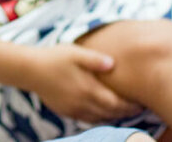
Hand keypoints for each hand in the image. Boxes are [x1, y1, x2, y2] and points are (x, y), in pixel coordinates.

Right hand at [26, 44, 141, 122]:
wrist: (30, 70)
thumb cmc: (54, 58)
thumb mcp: (75, 53)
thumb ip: (95, 59)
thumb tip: (113, 64)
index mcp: (88, 89)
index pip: (115, 104)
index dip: (130, 106)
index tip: (141, 103)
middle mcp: (83, 103)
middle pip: (110, 114)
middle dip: (125, 113)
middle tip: (137, 109)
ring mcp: (74, 109)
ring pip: (99, 119)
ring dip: (113, 117)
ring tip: (122, 111)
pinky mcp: (66, 111)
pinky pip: (86, 119)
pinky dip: (98, 118)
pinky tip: (101, 112)